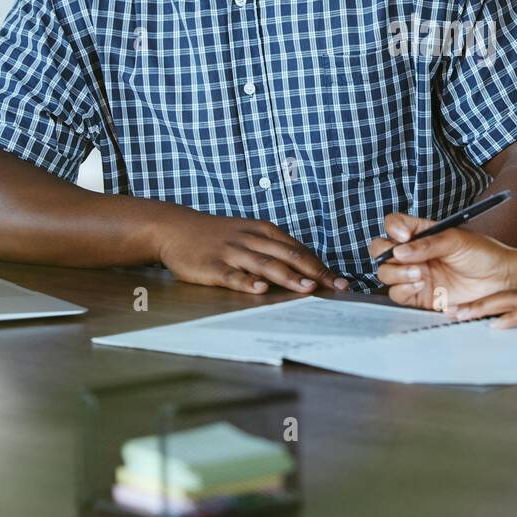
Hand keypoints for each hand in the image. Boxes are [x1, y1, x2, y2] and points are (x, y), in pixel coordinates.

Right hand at [157, 209, 348, 295]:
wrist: (176, 227)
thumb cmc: (218, 235)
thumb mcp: (249, 234)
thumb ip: (274, 249)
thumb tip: (306, 268)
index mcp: (263, 231)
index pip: (298, 250)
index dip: (321, 266)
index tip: (341, 281)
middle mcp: (251, 240)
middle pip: (288, 255)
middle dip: (314, 272)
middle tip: (336, 286)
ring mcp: (231, 252)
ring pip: (264, 264)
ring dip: (288, 276)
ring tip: (307, 288)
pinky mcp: (212, 266)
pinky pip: (232, 275)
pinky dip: (246, 282)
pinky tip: (259, 289)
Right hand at [368, 212, 516, 310]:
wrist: (499, 277)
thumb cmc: (481, 253)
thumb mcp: (456, 240)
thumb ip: (428, 244)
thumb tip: (400, 250)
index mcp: (421, 233)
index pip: (394, 225)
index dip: (392, 228)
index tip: (403, 236)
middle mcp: (413, 253)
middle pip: (381, 250)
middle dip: (384, 254)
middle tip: (403, 257)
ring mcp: (415, 274)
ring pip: (385, 273)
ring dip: (396, 273)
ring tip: (419, 274)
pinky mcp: (419, 295)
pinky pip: (397, 294)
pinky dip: (402, 289)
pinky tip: (420, 284)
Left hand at [452, 261, 516, 328]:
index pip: (511, 295)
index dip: (485, 301)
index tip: (464, 307)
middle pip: (501, 297)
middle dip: (473, 305)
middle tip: (447, 310)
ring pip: (509, 303)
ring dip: (482, 310)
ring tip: (457, 315)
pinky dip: (512, 318)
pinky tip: (496, 323)